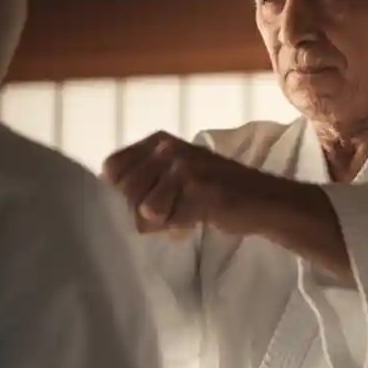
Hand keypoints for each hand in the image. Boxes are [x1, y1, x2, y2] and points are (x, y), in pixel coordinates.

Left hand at [101, 131, 271, 234]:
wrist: (263, 200)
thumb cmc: (215, 191)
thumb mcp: (174, 173)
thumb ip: (143, 179)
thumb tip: (105, 196)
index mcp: (159, 140)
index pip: (112, 169)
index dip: (125, 191)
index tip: (151, 196)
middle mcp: (168, 147)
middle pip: (126, 193)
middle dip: (146, 211)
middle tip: (174, 208)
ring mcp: (184, 167)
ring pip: (145, 210)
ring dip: (165, 221)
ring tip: (186, 212)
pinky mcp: (198, 190)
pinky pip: (170, 222)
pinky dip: (183, 227)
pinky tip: (200, 217)